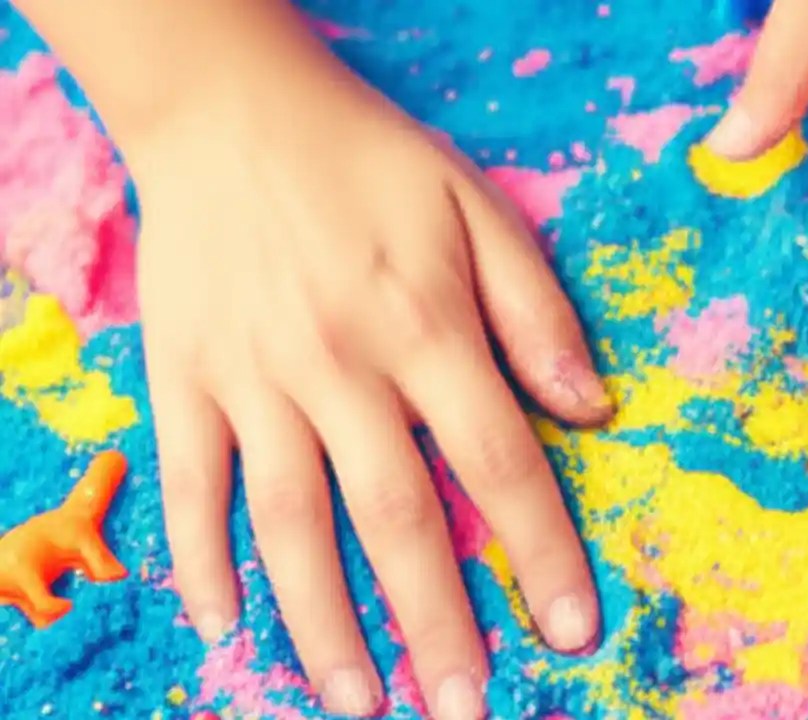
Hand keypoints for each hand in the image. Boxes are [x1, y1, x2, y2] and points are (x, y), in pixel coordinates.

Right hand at [131, 66, 610, 717]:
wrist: (230, 108)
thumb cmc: (368, 159)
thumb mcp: (477, 208)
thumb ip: (535, 311)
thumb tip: (591, 410)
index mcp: (425, 324)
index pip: (499, 462)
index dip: (540, 552)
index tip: (571, 629)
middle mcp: (339, 363)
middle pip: (397, 516)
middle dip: (438, 620)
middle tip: (466, 705)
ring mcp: (252, 376)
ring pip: (290, 521)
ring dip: (326, 621)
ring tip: (362, 700)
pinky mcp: (183, 376)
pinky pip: (190, 482)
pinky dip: (202, 558)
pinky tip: (226, 624)